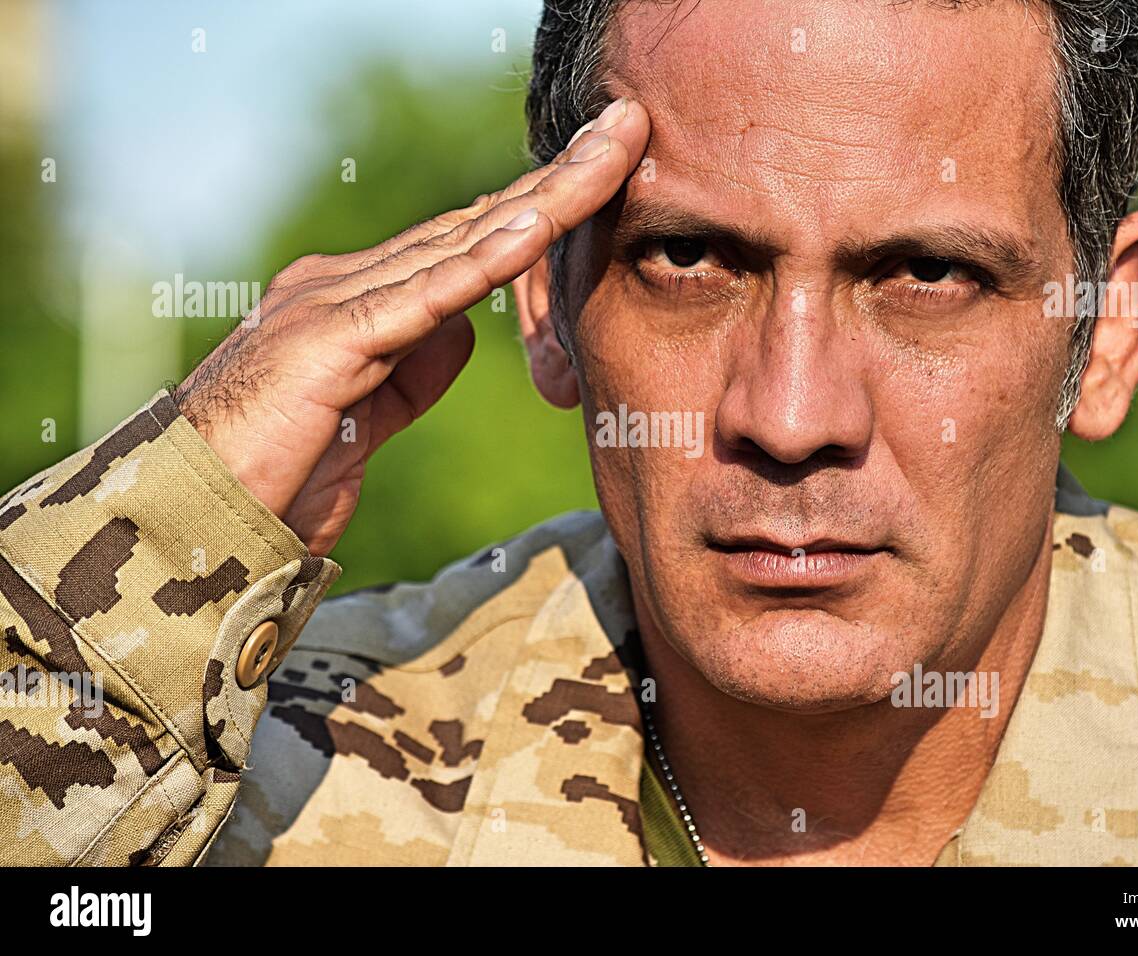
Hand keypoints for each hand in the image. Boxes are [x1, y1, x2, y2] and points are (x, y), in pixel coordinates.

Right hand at [173, 98, 649, 554]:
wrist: (192, 519)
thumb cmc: (272, 477)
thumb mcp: (364, 417)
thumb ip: (410, 368)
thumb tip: (462, 329)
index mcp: (353, 300)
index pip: (464, 244)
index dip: (537, 209)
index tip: (602, 176)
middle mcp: (344, 284)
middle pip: (475, 224)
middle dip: (559, 180)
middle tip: (626, 130)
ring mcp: (334, 304)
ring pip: (463, 244)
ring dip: (546, 199)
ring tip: (611, 152)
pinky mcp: (330, 342)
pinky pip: (424, 298)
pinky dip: (484, 263)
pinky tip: (537, 227)